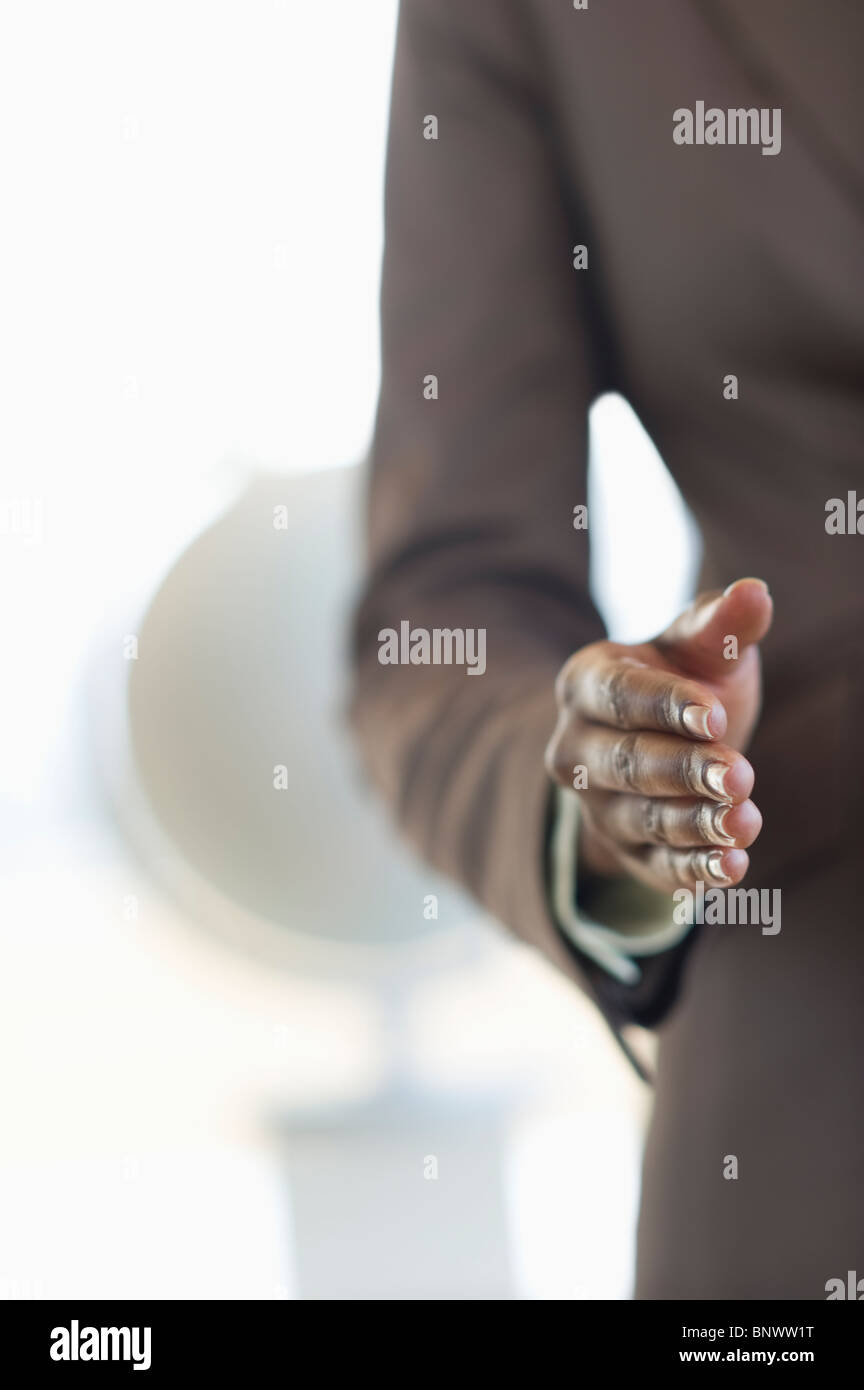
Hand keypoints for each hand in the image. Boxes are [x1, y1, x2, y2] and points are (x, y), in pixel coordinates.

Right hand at [544, 577, 772, 891]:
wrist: (669, 741)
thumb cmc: (685, 679)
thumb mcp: (700, 647)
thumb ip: (722, 623)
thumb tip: (755, 592)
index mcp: (585, 683)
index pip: (619, 696)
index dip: (666, 706)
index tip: (714, 716)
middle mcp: (575, 747)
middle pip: (626, 763)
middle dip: (684, 770)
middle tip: (740, 772)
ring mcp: (594, 803)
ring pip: (642, 818)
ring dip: (694, 824)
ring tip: (745, 822)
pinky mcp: (624, 851)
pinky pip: (655, 866)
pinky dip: (693, 870)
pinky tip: (732, 866)